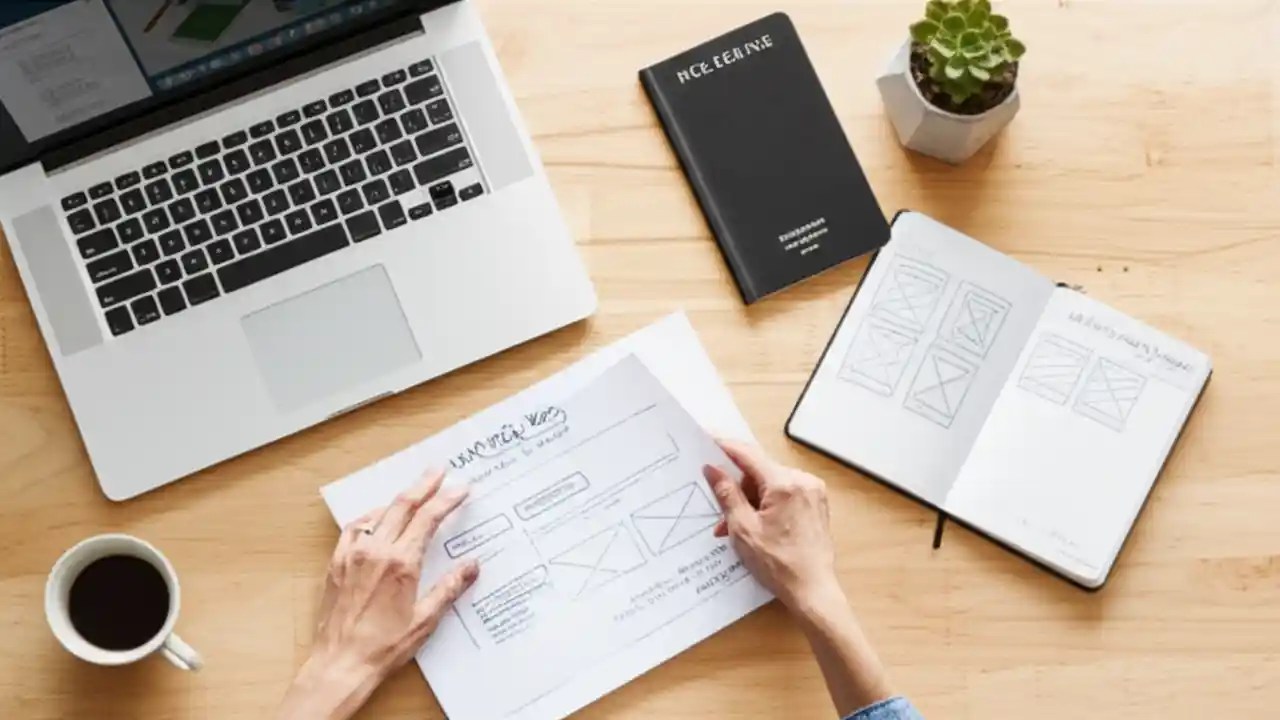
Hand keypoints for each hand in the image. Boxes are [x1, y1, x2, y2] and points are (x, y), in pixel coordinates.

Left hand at [278, 470, 479, 719]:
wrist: (340, 663)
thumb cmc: (383, 646)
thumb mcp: (425, 620)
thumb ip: (449, 588)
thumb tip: (471, 566)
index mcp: (401, 563)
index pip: (428, 518)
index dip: (447, 499)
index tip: (460, 488)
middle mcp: (376, 551)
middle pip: (403, 505)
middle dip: (424, 485)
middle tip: (438, 470)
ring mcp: (353, 555)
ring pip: (378, 513)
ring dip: (398, 499)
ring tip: (413, 492)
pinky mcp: (337, 563)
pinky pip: (354, 529)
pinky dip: (369, 517)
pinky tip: (376, 518)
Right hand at [705, 442, 894, 715]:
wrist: (813, 591)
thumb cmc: (779, 565)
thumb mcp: (743, 529)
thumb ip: (726, 494)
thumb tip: (712, 470)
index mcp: (784, 484)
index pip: (748, 454)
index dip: (724, 447)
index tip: (706, 439)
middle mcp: (802, 481)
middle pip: (758, 471)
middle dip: (737, 491)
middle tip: (723, 518)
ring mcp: (812, 492)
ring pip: (770, 484)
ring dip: (750, 502)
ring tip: (739, 530)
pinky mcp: (815, 503)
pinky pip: (784, 494)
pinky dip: (767, 506)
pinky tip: (758, 527)